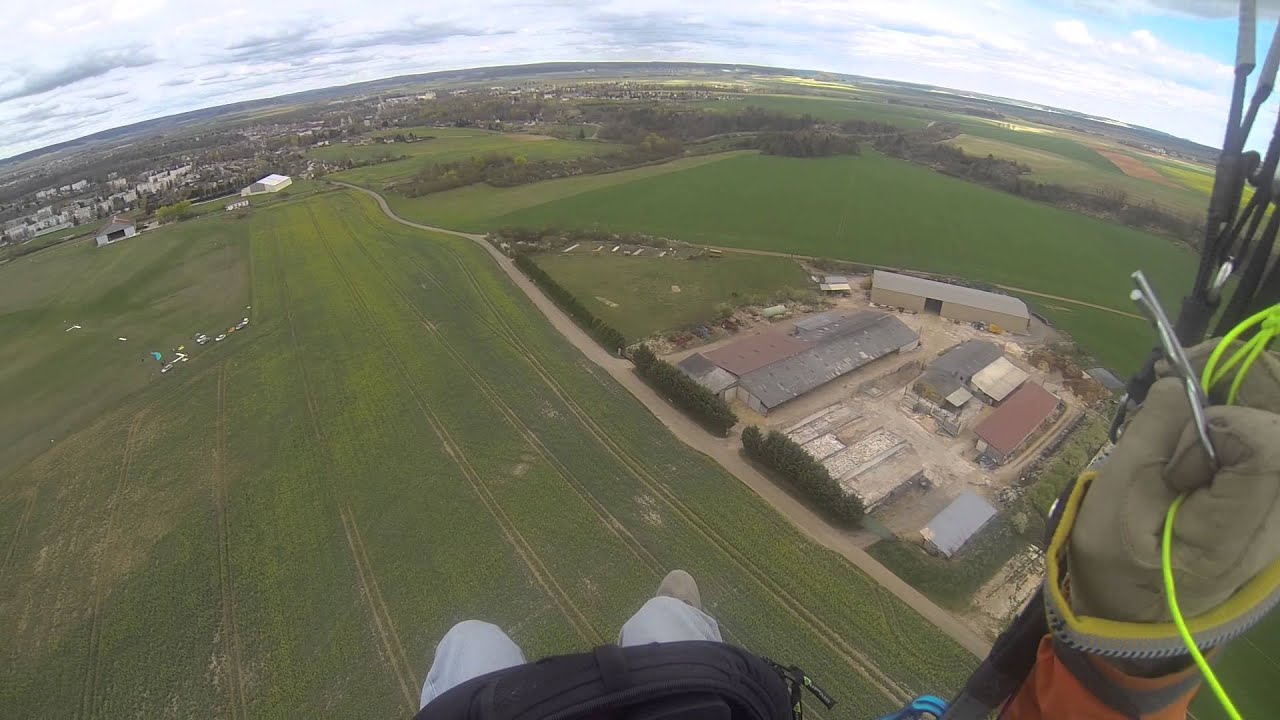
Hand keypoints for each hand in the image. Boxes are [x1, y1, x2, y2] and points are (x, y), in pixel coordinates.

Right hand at [1068, 342, 1279, 622]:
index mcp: (1238, 530)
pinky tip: (1203, 415)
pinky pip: (1269, 438)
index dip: (1222, 419)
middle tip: (1183, 376)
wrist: (1141, 606)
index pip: (1267, 444)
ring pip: (1277, 421)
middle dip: (1241, 381)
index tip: (1177, 423)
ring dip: (1240, 391)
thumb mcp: (1117, 495)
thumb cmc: (1117, 558)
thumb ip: (1153, 433)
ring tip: (1188, 399)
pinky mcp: (1278, 494)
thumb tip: (1181, 381)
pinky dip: (1240, 413)